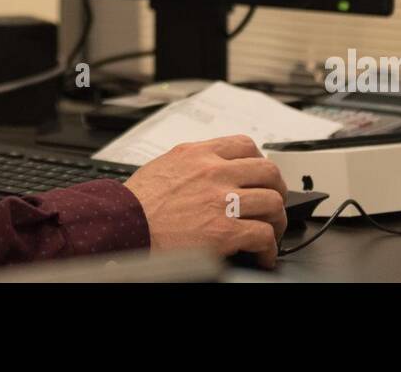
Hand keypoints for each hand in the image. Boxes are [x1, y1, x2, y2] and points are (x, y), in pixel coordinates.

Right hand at [123, 135, 287, 269]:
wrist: (124, 225)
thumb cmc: (137, 202)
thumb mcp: (165, 165)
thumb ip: (192, 162)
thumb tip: (209, 168)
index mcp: (199, 154)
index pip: (245, 145)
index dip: (259, 161)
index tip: (260, 174)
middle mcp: (215, 172)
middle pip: (268, 171)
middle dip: (276, 189)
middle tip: (273, 202)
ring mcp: (223, 201)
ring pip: (272, 203)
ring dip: (276, 220)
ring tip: (271, 232)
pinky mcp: (225, 231)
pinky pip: (263, 236)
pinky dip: (268, 249)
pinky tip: (262, 255)